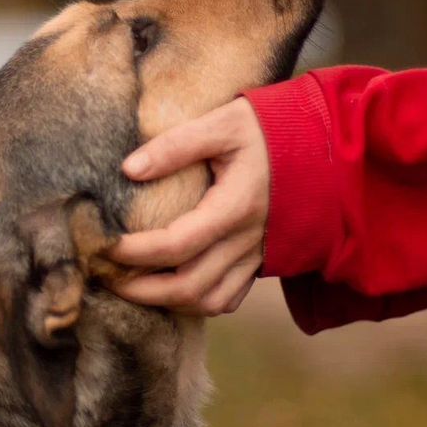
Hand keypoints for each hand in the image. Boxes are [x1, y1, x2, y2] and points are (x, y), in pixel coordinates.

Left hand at [109, 98, 269, 315]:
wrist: (322, 146)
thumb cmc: (270, 129)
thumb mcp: (223, 123)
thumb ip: (176, 145)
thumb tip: (129, 169)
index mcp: (236, 207)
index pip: (175, 245)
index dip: (134, 252)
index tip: (104, 245)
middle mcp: (247, 240)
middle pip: (189, 286)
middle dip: (142, 291)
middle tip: (108, 277)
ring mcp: (257, 256)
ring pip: (210, 301)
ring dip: (169, 302)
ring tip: (135, 287)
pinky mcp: (262, 262)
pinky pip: (230, 298)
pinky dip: (198, 301)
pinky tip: (174, 288)